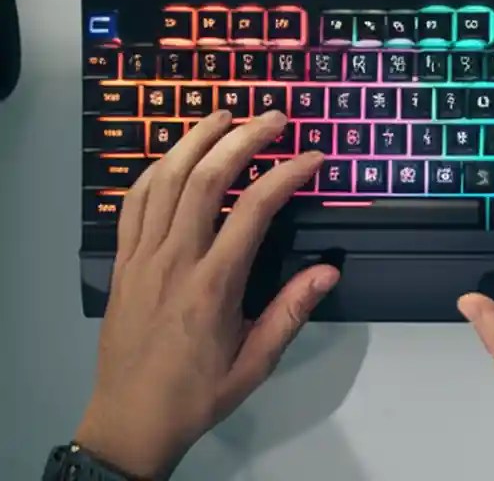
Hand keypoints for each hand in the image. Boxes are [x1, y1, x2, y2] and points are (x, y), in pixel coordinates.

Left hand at [75, 111, 338, 478]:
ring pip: (166, 180)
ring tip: (224, 115)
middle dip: (243, 139)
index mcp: (214, 284)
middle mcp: (175, 261)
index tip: (312, 158)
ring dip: (196, 140)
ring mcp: (143, 257)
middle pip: (207, 179)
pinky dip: (156, 170)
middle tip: (273, 118)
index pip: (254, 210)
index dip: (287, 175)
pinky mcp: (123, 262)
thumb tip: (328, 270)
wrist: (131, 419)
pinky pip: (134, 202)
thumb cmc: (198, 393)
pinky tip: (175, 156)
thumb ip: (291, 311)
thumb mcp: (256, 361)